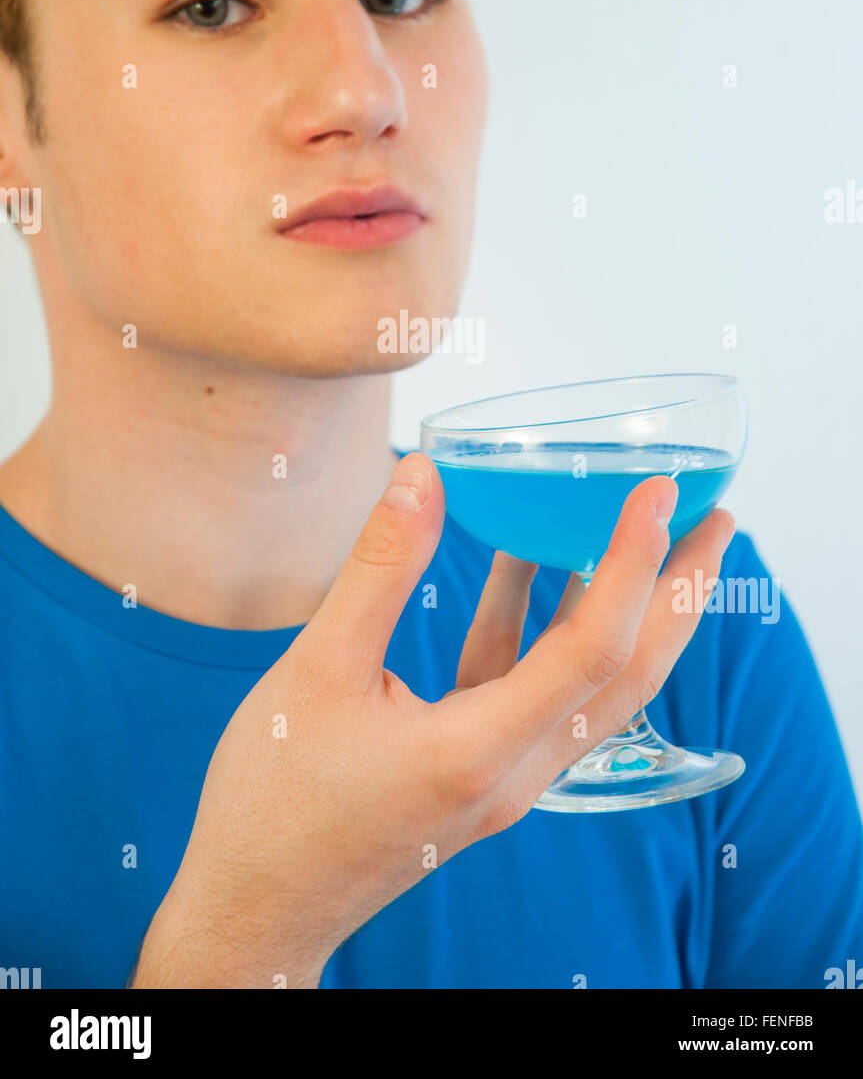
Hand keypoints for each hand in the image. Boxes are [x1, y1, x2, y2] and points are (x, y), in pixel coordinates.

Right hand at [132, 451, 732, 987]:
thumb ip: (378, 571)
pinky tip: (525, 564)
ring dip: (627, 607)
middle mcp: (516, 771)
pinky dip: (546, 624)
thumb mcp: (317, 671)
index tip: (657, 492)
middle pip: (632, 675)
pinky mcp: (481, 771)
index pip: (595, 648)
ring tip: (644, 529)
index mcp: (481, 751)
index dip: (633, 561)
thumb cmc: (276, 803)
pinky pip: (539, 689)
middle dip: (681, 591)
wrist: (256, 908)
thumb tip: (423, 475)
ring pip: (596, 685)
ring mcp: (505, 777)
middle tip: (713, 515)